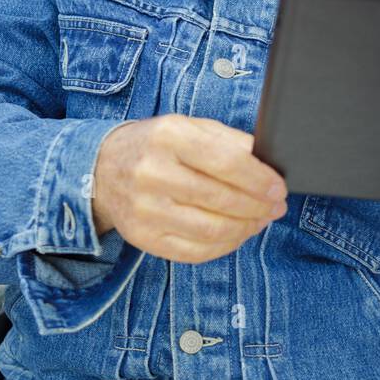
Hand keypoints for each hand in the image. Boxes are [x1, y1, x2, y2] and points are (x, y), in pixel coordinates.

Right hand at [92, 114, 287, 263]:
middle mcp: (153, 173)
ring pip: (211, 230)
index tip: (278, 188)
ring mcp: (145, 209)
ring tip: (261, 220)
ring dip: (246, 229)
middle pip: (221, 199)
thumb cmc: (155, 145)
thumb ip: (228, 140)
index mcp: (169, 137)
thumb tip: (266, 162)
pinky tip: (238, 234)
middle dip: (258, 206)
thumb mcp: (188, 127)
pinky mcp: (143, 238)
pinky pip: (194, 252)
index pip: (226, 162)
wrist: (101, 168)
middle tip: (277, 206)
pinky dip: (225, 246)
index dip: (259, 179)